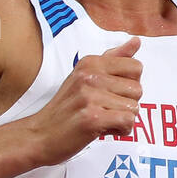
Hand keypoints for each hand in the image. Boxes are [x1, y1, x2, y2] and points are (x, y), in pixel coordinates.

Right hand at [28, 38, 141, 166]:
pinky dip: (121, 130)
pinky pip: (128, 122)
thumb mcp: (84, 77)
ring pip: (134, 107)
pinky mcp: (92, 117)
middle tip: (103, 110)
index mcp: (90, 63)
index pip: (136, 67)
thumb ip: (113, 59)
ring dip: (122, 119)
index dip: (128, 86)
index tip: (110, 95)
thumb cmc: (64, 110)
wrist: (39, 136)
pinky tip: (105, 130)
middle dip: (126, 105)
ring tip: (101, 120)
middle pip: (137, 89)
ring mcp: (90, 96)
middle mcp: (90, 76)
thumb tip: (136, 41)